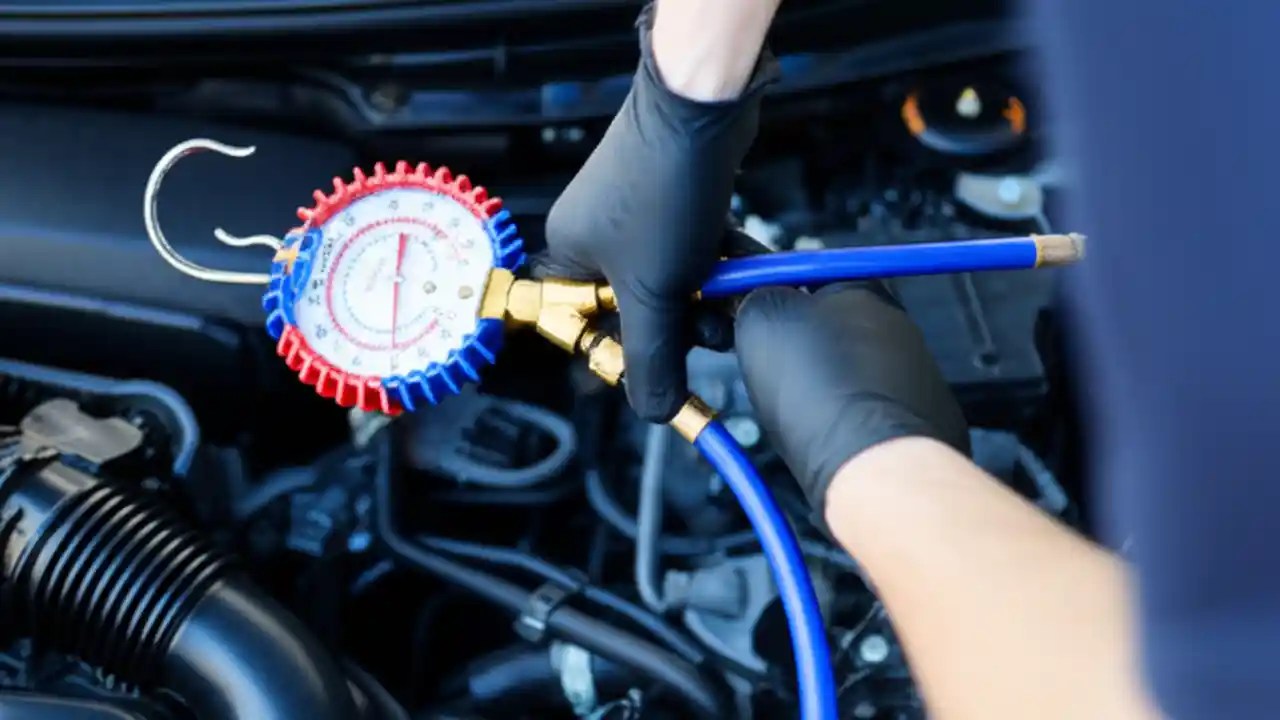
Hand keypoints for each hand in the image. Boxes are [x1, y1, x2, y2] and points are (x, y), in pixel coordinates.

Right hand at [542, 11, 776, 421]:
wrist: (701, 108)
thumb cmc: (662, 189)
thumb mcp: (654, 293)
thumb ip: (651, 358)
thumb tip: (654, 412)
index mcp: (569, 258)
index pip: (584, 328)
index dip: (624, 351)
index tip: (662, 366)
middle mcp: (596, 237)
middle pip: (638, 311)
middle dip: (681, 323)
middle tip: (709, 322)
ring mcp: (636, 217)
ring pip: (673, 285)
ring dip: (708, 297)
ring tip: (732, 291)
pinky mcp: (673, 201)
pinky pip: (694, 254)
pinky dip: (719, 265)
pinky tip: (744, 267)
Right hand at [735, 283, 970, 513]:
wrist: (874, 467)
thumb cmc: (821, 393)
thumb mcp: (761, 322)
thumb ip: (756, 297)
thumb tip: (754, 298)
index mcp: (863, 286)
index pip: (805, 279)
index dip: (769, 303)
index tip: (748, 326)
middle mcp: (898, 324)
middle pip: (828, 327)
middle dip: (795, 348)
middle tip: (769, 373)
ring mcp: (916, 374)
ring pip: (847, 372)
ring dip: (820, 388)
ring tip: (799, 414)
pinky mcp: (922, 420)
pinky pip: (869, 411)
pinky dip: (847, 421)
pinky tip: (828, 436)